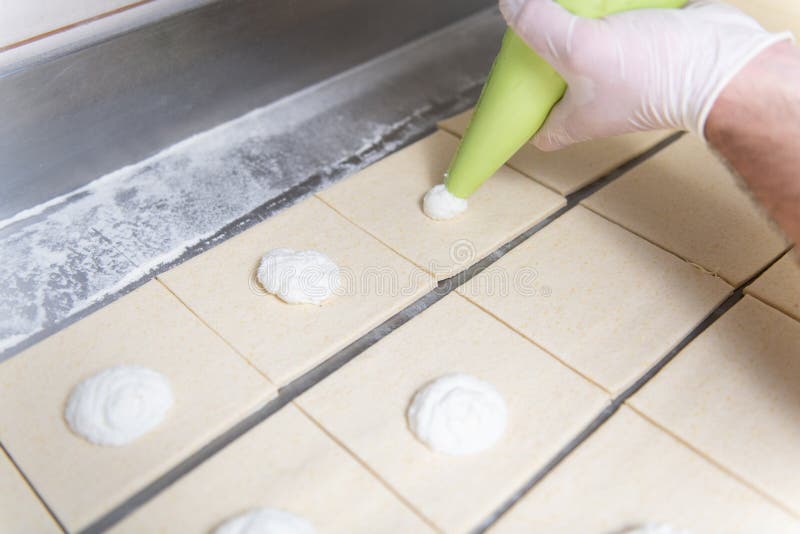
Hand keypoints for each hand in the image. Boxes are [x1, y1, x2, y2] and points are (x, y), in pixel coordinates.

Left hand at [499, 0, 792, 149]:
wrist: (725, 61)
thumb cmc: (656, 75)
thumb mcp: (581, 51)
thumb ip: (540, 27)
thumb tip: (510, 4)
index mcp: (576, 119)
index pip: (538, 131)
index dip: (520, 118)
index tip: (507, 96)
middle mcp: (597, 100)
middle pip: (557, 83)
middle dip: (542, 57)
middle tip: (529, 31)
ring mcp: (623, 72)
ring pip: (587, 50)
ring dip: (574, 28)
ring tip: (557, 7)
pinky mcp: (647, 45)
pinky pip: (618, 27)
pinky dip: (607, 11)